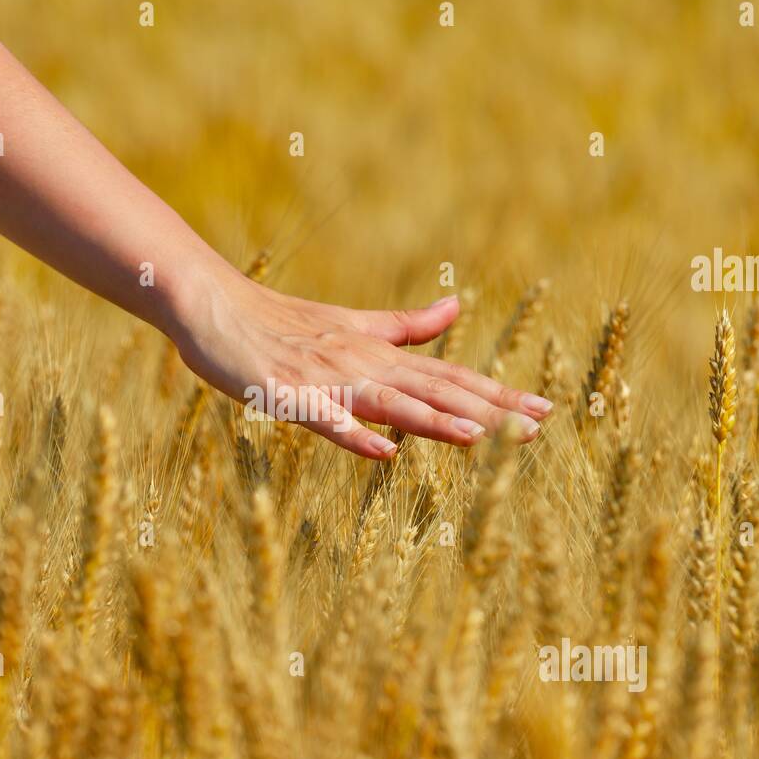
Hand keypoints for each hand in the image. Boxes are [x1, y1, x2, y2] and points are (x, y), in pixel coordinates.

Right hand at [167, 272, 551, 459]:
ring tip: (478, 438)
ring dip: (433, 420)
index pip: (448, 376)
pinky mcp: (287, 393)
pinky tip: (384, 453)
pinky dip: (355, 435)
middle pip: (433, 390)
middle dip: (486, 409)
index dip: (496, 394)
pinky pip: (325, 419)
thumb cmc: (279, 320)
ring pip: (389, 402)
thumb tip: (457, 306)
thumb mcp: (352, 322)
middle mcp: (362, 363)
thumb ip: (406, 325)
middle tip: (537, 426)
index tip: (544, 410)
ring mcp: (326, 379)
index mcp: (379, 352)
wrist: (214, 305)